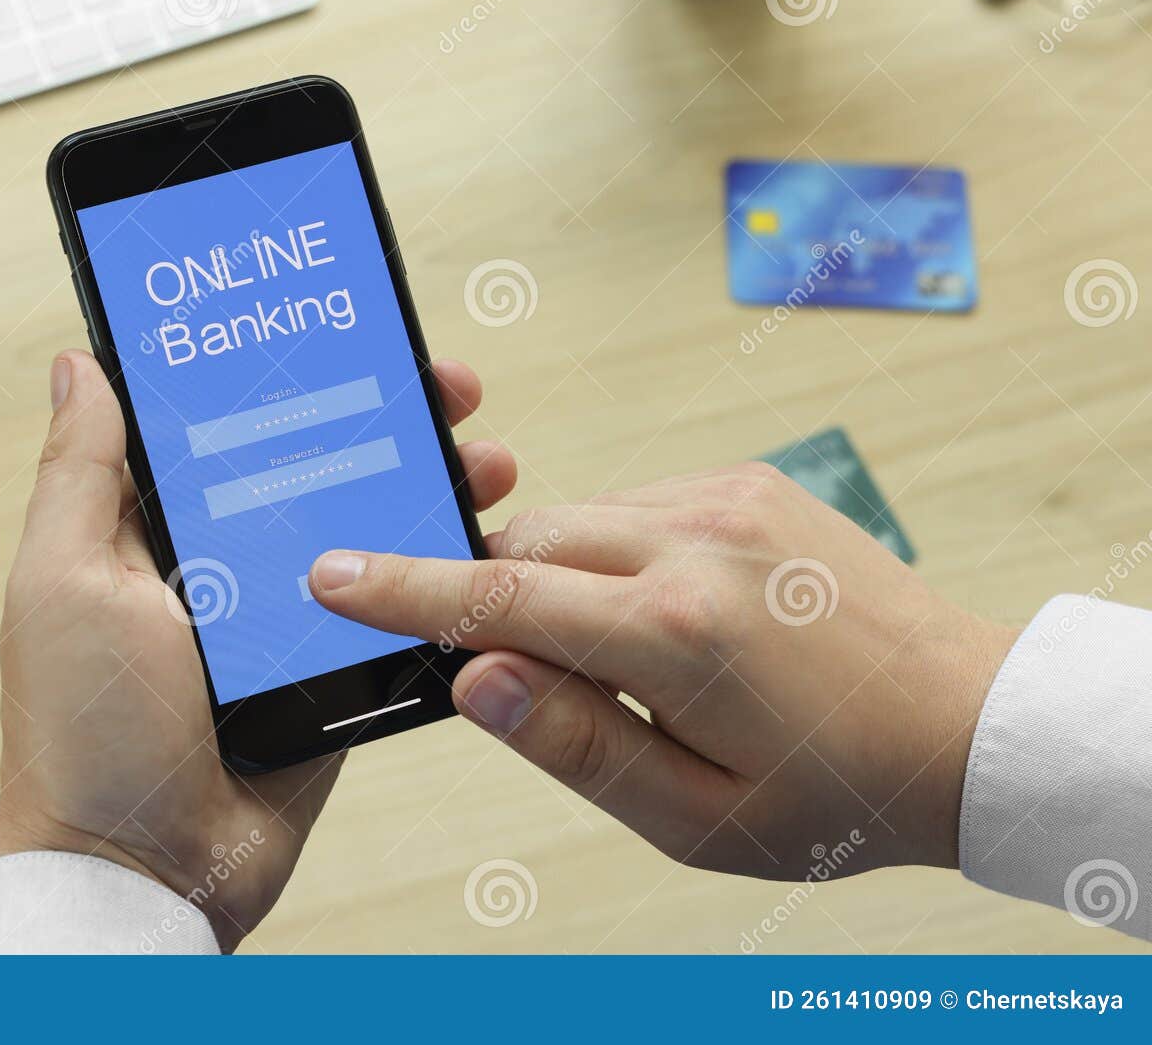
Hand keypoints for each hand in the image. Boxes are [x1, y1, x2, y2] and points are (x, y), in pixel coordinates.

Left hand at [0, 350, 515, 949]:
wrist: (146, 868)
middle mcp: (224, 563)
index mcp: (153, 529)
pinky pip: (394, 611)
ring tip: (485, 459)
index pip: (228, 423)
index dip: (284, 371)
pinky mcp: (335, 673)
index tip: (341, 328)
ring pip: (367, 529)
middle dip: (384, 417)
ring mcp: (285, 618)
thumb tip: (78, 362)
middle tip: (445, 387)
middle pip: (316, 464)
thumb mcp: (63, 580)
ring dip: (428, 487)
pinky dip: (440, 574)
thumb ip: (80, 471)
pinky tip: (483, 540)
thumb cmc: (81, 728)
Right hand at [308, 462, 1019, 878]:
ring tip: (626, 658)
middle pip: (527, 545)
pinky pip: (632, 504)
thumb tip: (472, 678)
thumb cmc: (836, 792)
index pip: (496, 600)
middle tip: (525, 674)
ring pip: (575, 519)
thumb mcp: (696, 817)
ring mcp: (726, 498)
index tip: (332, 572)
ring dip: (558, 576)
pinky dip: (611, 551)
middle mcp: (694, 542)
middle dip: (494, 598)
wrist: (966, 721)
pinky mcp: (747, 482)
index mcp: (673, 634)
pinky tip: (664, 615)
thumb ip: (572, 743)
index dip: (402, 589)